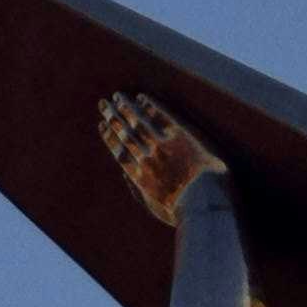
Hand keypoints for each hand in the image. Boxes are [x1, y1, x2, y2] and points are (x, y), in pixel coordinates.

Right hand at [100, 91, 220, 222]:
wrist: (204, 202)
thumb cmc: (182, 211)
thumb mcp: (154, 207)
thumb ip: (137, 191)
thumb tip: (125, 175)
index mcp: (138, 176)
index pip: (119, 151)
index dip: (109, 136)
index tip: (102, 125)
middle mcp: (146, 158)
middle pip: (125, 133)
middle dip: (112, 117)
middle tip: (103, 104)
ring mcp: (162, 145)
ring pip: (139, 122)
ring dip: (127, 107)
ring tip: (118, 96)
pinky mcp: (180, 136)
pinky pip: (161, 117)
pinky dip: (149, 107)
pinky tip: (142, 98)